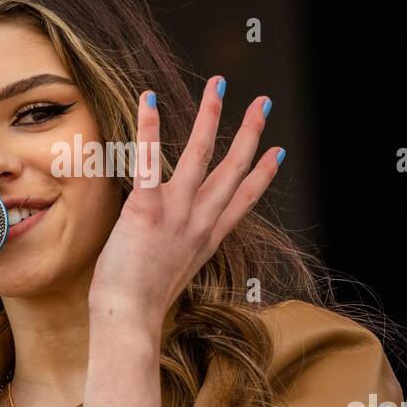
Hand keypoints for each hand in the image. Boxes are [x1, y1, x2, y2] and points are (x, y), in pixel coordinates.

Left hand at [88, 75, 284, 335]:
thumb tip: (168, 241)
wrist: (128, 321)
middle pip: (233, 169)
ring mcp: (176, 214)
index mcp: (207, 238)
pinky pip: (149, 161)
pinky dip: (149, 127)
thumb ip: (177, 250)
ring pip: (200, 154)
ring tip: (219, 85)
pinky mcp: (147, 210)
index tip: (277, 152)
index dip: (262, 174)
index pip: (243, 200)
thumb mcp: (171, 274)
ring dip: (211, 115)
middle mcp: (199, 221)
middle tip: (263, 103)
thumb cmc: (139, 305)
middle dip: (250, 132)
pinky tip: (149, 99)